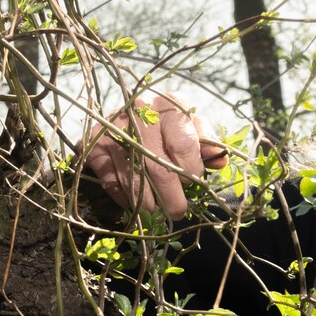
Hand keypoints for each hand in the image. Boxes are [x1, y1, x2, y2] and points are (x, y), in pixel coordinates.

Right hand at [82, 91, 225, 219]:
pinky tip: (136, 200)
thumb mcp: (190, 128)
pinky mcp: (94, 144)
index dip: (191, 171)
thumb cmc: (166, 126)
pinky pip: (112, 183)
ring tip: (157, 209)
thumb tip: (221, 160)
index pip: (184, 145)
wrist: (124, 115)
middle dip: (172, 197)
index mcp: (169, 104)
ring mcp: (113, 128)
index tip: (193, 181)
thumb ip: (206, 144)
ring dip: (149, 203)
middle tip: (178, 211)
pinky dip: (126, 198)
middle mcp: (139, 112)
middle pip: (159, 168)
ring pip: (135, 180)